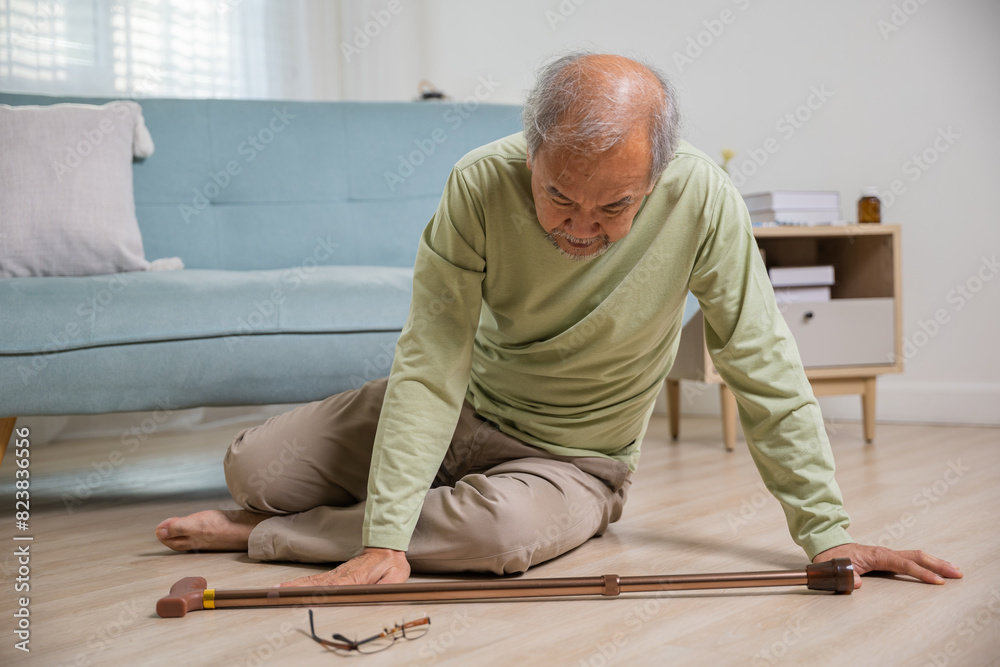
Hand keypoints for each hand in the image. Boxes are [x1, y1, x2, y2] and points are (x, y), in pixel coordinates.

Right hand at [277, 547, 409, 586]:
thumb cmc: (391, 565)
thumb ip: (386, 588)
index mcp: (354, 578)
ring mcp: (337, 574)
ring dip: (294, 586)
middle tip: (276, 593)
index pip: (330, 587)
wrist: (388, 548)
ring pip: (313, 581)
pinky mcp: (337, 575)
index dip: (315, 592)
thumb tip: (377, 595)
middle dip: (295, 589)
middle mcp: (341, 576)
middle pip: (314, 583)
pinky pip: (317, 580)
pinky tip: (291, 588)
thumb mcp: (395, 577)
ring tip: (276, 590)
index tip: (300, 595)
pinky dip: (302, 584)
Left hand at [812, 543, 961, 588]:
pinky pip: (910, 559)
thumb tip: (858, 584)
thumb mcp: (836, 568)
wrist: (826, 547)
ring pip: (916, 556)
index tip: (937, 582)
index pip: (904, 564)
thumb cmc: (832, 559)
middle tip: (957, 573)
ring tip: (954, 570)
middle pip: (916, 556)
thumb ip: (846, 577)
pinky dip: (926, 563)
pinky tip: (936, 569)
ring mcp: (887, 554)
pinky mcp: (887, 558)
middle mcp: (885, 553)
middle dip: (937, 565)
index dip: (921, 573)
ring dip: (935, 562)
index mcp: (876, 555)